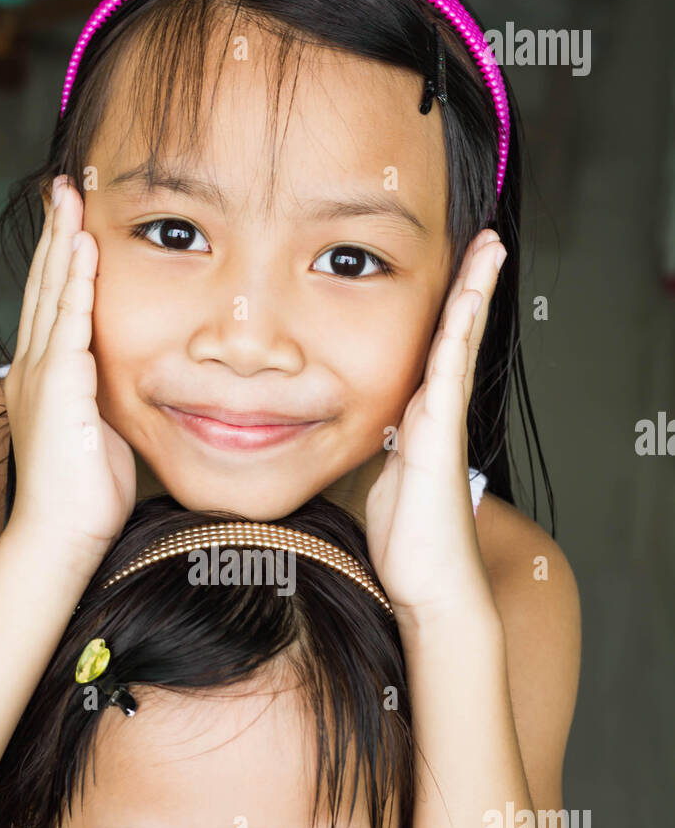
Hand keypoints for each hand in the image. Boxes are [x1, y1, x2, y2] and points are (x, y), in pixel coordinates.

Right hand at [3, 176, 136, 581]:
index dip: (58, 262)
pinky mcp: (56, 387)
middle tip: (61, 189)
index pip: (49, 306)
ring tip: (70, 199)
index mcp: (41, 381)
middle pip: (41, 287)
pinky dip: (74, 282)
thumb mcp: (97, 437)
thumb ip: (103, 405)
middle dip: (54, 235)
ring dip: (61, 243)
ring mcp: (39, 376)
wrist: (62, 536)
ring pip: (50, 293)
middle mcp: (31, 370)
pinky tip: (83, 247)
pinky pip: (67, 322)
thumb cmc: (84, 499)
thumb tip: (124, 394)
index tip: (70, 223)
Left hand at [365, 232, 506, 624]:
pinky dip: (459, 331)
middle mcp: (434, 415)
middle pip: (454, 336)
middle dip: (469, 287)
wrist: (431, 587)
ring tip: (490, 248)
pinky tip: (467, 297)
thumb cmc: (404, 546)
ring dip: (474, 293)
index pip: (431, 353)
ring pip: (458, 343)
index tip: (452, 272)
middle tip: (486, 240)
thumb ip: (368, 458)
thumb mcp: (376, 488)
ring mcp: (442, 422)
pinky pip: (449, 372)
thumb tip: (337, 442)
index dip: (443, 312)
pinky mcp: (440, 436)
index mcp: (417, 422)